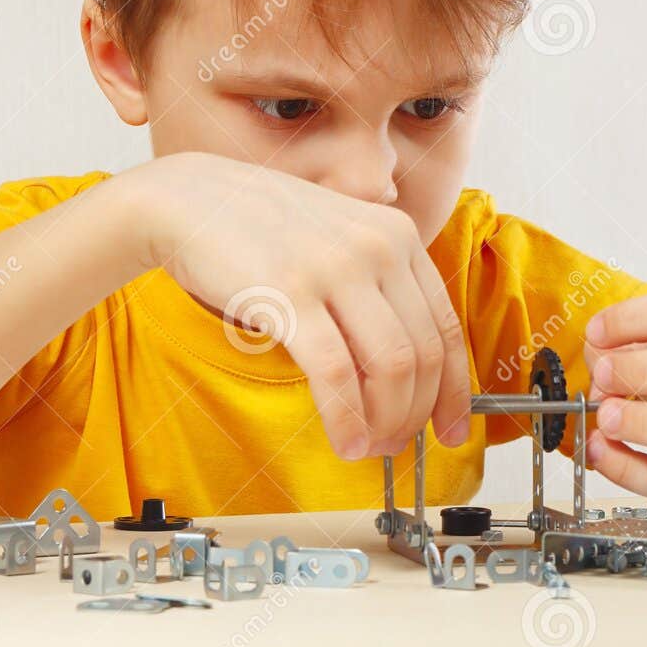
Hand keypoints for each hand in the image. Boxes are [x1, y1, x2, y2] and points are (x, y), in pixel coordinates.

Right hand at [125, 152, 469, 459]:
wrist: (191, 199)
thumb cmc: (262, 228)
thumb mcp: (340, 241)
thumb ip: (376, 289)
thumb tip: (405, 373)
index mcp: (398, 235)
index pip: (445, 326)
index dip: (455, 389)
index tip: (453, 428)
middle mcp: (378, 247)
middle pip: (424, 354)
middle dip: (416, 414)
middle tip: (397, 446)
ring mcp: (336, 269)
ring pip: (392, 367)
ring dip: (386, 422)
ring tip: (370, 447)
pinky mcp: (291, 295)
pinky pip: (336, 374)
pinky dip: (347, 419)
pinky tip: (346, 442)